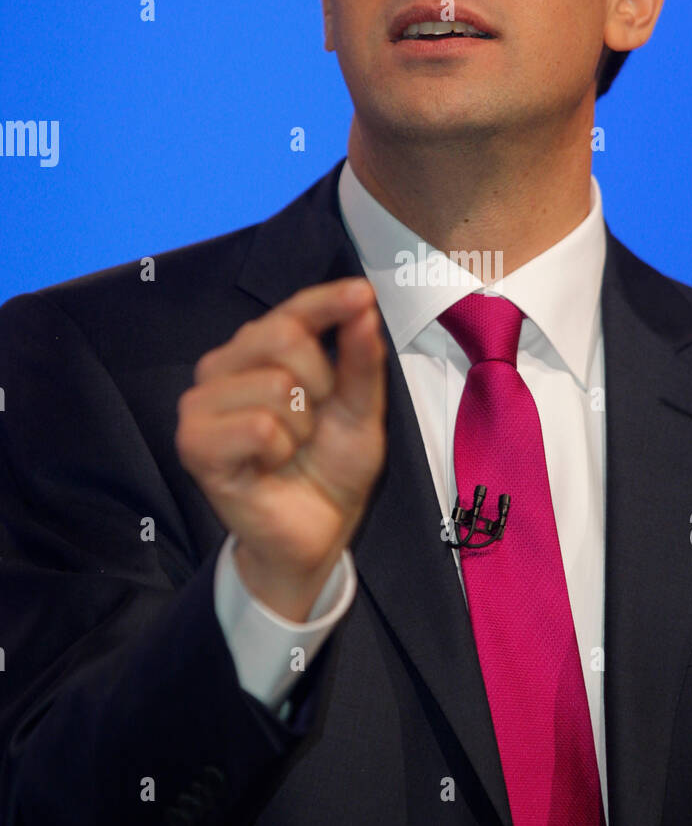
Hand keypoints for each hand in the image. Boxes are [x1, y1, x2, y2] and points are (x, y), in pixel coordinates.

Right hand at [175, 277, 385, 620]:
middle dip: (321, 382)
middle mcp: (223, 366)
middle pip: (285, 335)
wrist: (317, 531)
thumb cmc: (331, 466)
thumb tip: (363, 305)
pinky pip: (259, 426)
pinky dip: (280, 450)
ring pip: (275, 384)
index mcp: (260, 350)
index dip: (328, 300)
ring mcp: (202, 403)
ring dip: (301, 426)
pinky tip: (269, 465)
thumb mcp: (361, 409)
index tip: (362, 293)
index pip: (293, 310)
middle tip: (313, 421)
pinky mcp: (194, 443)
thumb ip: (361, 359)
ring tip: (290, 449)